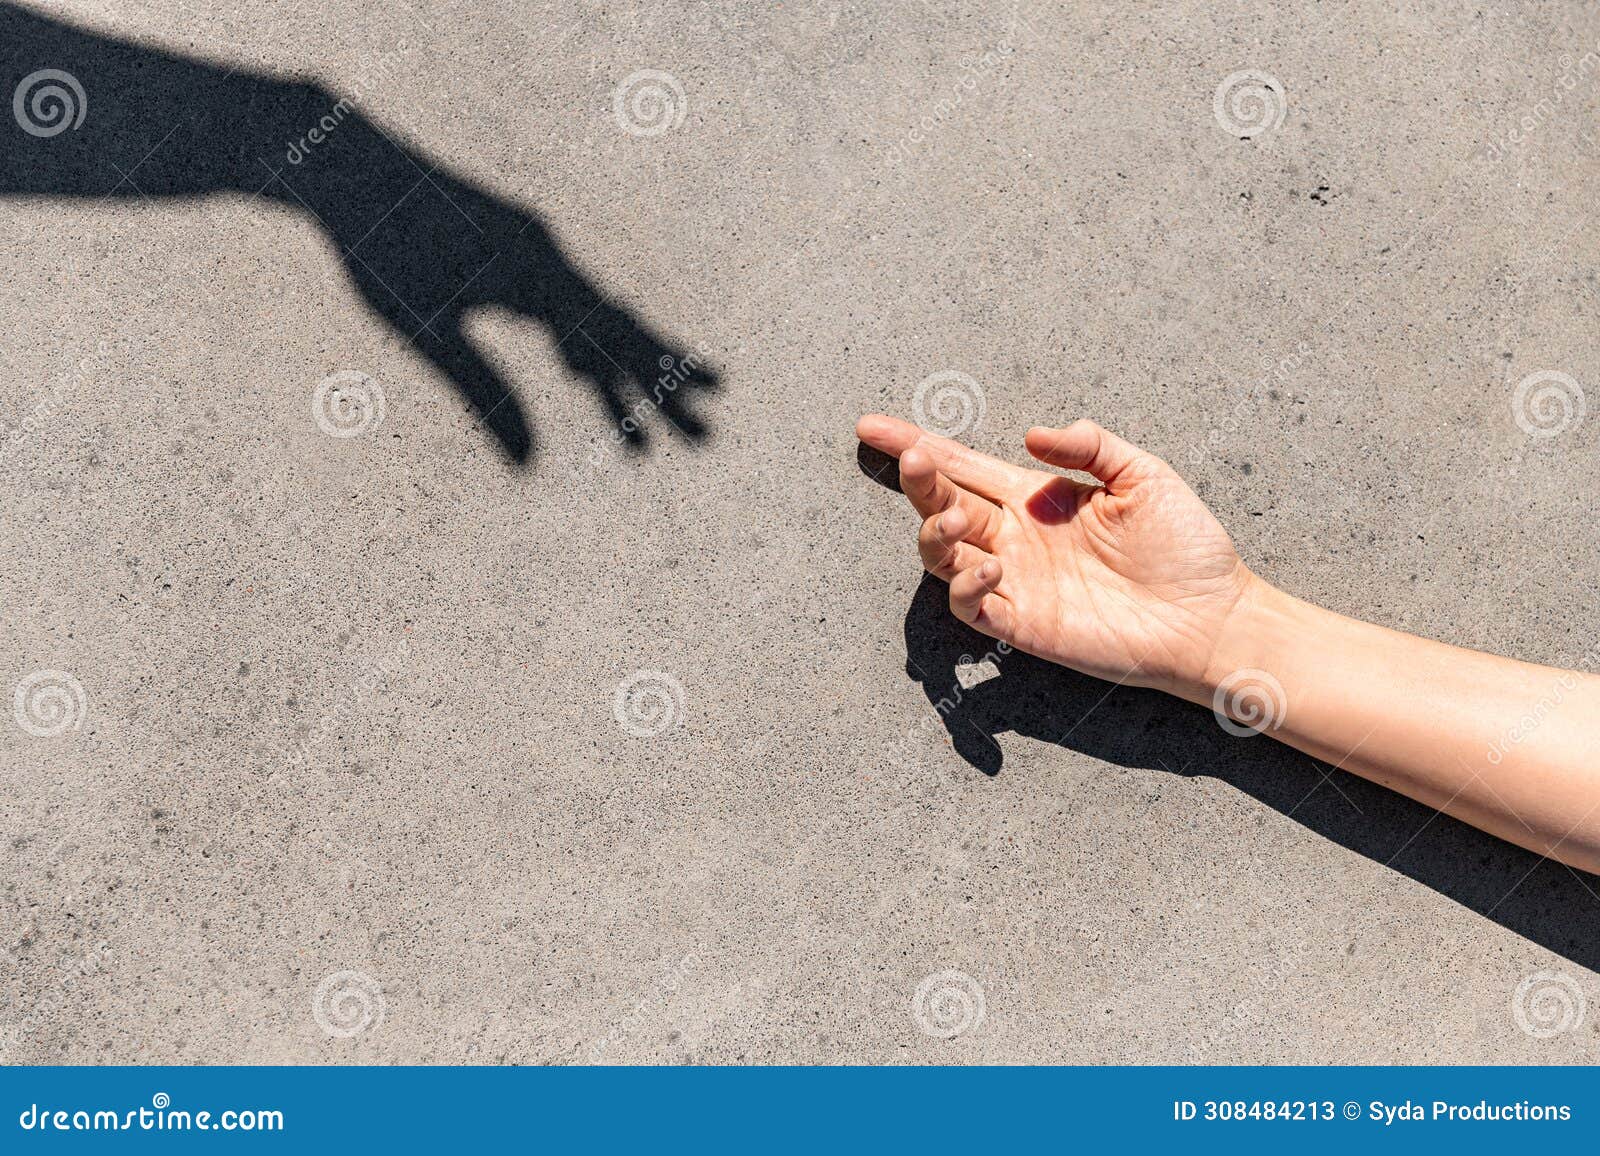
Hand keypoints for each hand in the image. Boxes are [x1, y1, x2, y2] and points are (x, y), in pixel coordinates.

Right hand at [857, 414, 1257, 698]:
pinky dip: (964, 584)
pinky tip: (990, 565)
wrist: (1211, 615)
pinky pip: (968, 605)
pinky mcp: (1021, 624)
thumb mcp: (1143, 474)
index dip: (916, 445)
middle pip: (941, 502)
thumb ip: (1089, 446)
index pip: (963, 465)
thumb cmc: (1185, 546)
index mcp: (1035, 497)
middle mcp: (1014, 536)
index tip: (871, 425)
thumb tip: (1031, 434)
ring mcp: (1013, 581)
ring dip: (935, 530)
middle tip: (915, 460)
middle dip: (919, 479)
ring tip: (960, 517)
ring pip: (941, 553)